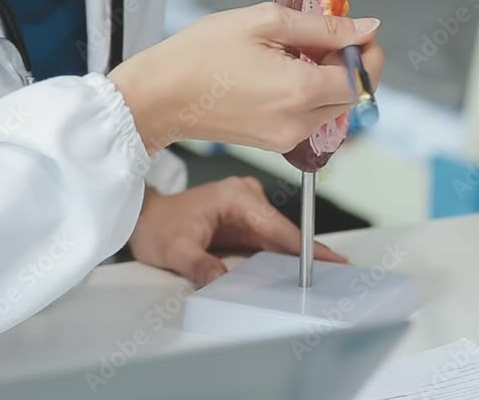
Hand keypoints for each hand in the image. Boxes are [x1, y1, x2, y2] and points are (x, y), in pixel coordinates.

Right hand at [109, 2, 384, 153]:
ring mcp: (288, 138)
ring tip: (294, 53)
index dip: (367, 53)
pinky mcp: (276, 143)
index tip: (355, 32)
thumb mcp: (266, 22)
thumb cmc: (200, 54)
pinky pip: (311, 118)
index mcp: (300, 92)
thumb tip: (367, 28)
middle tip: (321, 37)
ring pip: (334, 108)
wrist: (158, 96)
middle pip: (353, 96)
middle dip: (348, 64)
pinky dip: (309, 94)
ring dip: (329, 80)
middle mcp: (299, 122)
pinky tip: (282, 72)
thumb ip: (323, 27)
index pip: (362, 79)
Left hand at [129, 177, 345, 286]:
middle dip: (305, 254)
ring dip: (293, 258)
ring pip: (279, 238)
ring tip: (316, 276)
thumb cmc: (158, 226)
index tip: (329, 258)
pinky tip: (291, 272)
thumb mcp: (175, 250)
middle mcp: (247, 198)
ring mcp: (248, 209)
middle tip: (333, 272)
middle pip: (284, 232)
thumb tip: (220, 281)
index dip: (306, 245)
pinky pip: (269, 242)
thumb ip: (200, 266)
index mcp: (237, 197)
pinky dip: (279, 257)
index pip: (279, 226)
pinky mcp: (246, 222)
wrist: (145, 219)